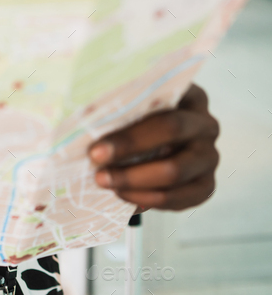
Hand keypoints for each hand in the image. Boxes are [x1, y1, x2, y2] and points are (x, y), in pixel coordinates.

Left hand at [87, 84, 218, 210]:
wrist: (152, 148)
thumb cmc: (135, 120)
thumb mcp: (130, 104)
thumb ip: (119, 103)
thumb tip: (83, 112)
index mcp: (189, 94)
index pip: (163, 100)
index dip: (131, 123)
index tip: (97, 143)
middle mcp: (205, 124)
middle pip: (172, 130)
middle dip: (130, 147)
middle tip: (96, 158)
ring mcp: (209, 156)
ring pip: (176, 170)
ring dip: (135, 179)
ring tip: (103, 180)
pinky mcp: (206, 185)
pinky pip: (180, 198)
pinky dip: (147, 199)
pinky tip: (122, 194)